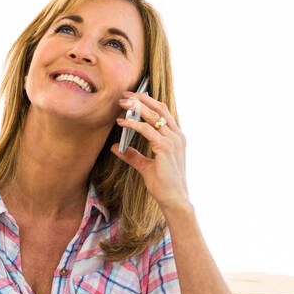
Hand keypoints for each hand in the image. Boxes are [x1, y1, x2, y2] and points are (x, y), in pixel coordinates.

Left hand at [111, 90, 189, 211]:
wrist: (173, 198)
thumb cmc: (163, 184)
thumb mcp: (145, 166)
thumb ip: (132, 156)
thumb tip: (117, 147)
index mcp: (176, 137)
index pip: (163, 112)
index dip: (149, 102)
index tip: (135, 96)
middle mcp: (176, 136)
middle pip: (159, 108)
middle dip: (141, 99)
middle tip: (125, 95)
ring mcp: (172, 141)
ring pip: (153, 116)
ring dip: (136, 107)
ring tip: (122, 103)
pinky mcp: (165, 148)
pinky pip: (147, 130)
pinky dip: (133, 124)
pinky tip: (122, 122)